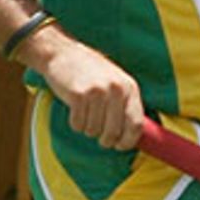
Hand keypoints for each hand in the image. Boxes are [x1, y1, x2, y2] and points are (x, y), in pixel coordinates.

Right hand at [34, 30, 144, 150]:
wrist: (63, 53)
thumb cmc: (90, 72)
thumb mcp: (116, 83)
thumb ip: (125, 105)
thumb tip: (133, 137)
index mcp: (130, 87)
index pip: (136, 124)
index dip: (128, 141)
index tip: (119, 146)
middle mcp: (116, 89)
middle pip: (114, 132)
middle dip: (105, 139)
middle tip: (97, 133)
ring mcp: (97, 91)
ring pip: (94, 131)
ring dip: (87, 128)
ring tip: (85, 112)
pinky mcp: (78, 95)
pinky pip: (78, 124)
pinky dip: (75, 123)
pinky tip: (75, 109)